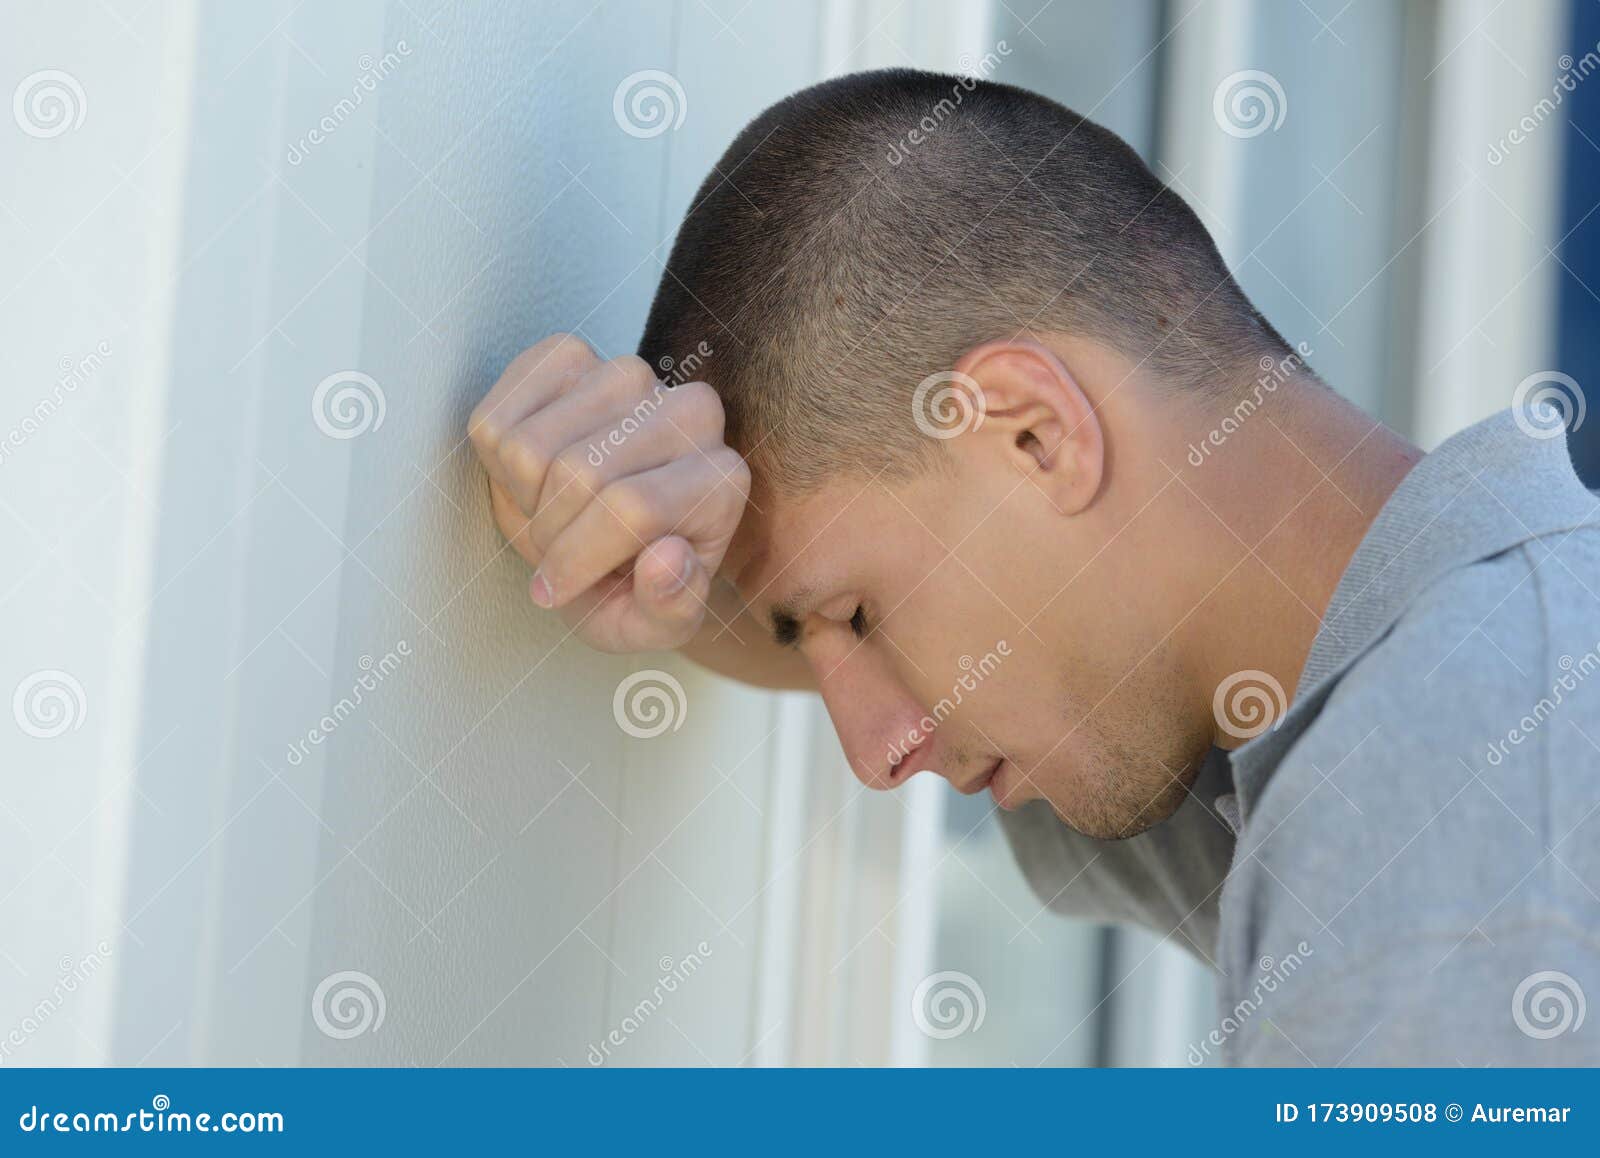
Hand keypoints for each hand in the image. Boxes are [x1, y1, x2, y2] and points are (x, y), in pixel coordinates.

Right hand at [468, 334, 750, 652]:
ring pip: (531, 445)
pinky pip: (497, 417)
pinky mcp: (568, 355)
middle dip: (548, 532)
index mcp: (723, 479)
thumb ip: (670, 608)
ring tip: (548, 514)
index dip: (576, 560)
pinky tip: (530, 476)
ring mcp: (630, 374)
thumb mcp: (654, 626)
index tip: (554, 591)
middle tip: (552, 554)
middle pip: (578, 473)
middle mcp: (691, 412)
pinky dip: (494, 462)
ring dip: (522, 497)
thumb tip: (667, 559)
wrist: (604, 538)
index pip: (632, 509)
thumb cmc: (634, 588)